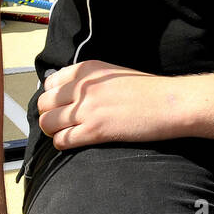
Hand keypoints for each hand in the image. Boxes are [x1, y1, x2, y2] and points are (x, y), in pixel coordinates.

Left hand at [37, 60, 183, 148]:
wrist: (169, 102)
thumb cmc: (147, 89)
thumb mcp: (113, 74)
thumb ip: (88, 81)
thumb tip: (67, 95)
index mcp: (88, 70)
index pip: (50, 83)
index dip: (54, 96)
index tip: (63, 104)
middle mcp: (83, 87)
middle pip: (44, 104)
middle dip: (50, 115)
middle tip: (65, 121)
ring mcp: (87, 109)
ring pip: (47, 123)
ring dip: (55, 131)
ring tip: (71, 132)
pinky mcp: (93, 130)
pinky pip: (61, 141)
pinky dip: (64, 143)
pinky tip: (79, 140)